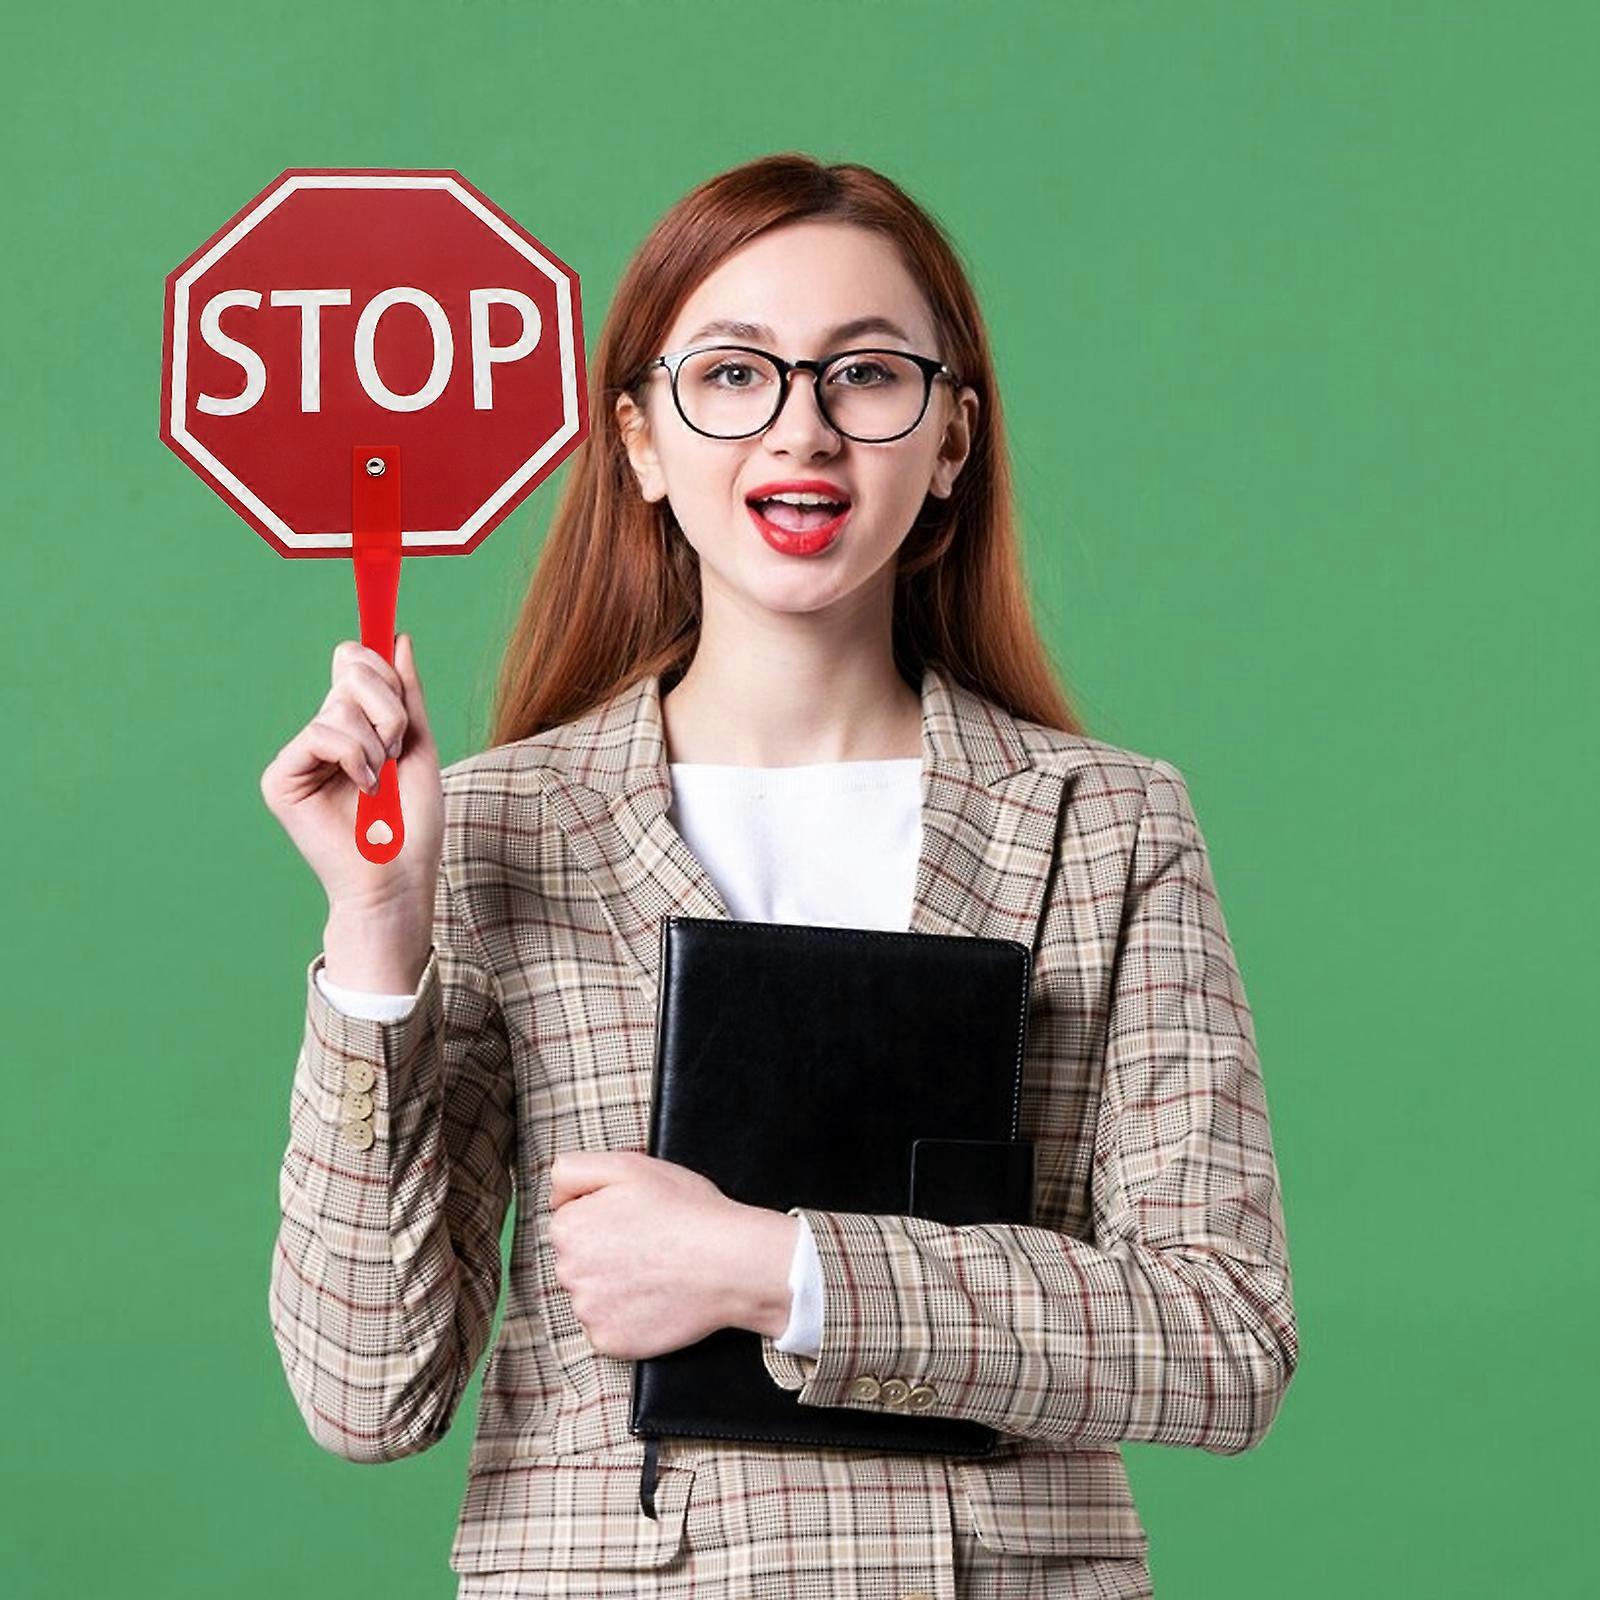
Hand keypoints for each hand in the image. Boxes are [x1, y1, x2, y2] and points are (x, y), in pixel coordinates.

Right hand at [260, 633, 442, 987]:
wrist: (397, 879)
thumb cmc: (412, 824)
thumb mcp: (420, 747)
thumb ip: (407, 696)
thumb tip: (398, 638)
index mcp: (355, 726)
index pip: (355, 664)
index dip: (375, 657)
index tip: (391, 631)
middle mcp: (323, 735)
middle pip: (349, 670)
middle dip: (388, 704)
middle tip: (398, 747)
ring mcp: (299, 756)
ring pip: (340, 704)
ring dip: (379, 741)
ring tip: (382, 780)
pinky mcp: (280, 778)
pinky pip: (321, 733)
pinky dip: (355, 757)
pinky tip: (363, 788)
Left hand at [547, 1151, 797, 1358]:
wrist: (730, 1263)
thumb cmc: (686, 1210)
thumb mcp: (628, 1165)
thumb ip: (573, 1170)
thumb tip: (553, 1197)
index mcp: (568, 1227)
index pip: (571, 1222)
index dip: (605, 1216)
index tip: (634, 1219)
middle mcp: (567, 1272)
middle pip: (579, 1260)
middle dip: (606, 1252)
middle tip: (649, 1246)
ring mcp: (588, 1311)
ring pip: (594, 1295)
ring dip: (616, 1287)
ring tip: (656, 1273)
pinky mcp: (609, 1341)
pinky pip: (608, 1328)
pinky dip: (627, 1318)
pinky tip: (654, 1300)